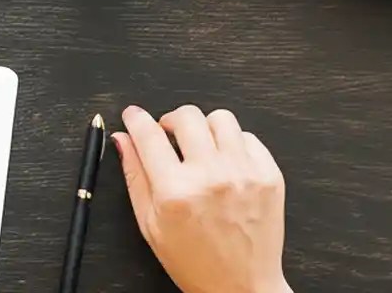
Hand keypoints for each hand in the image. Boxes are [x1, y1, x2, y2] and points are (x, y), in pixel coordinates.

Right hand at [112, 105, 289, 292]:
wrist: (242, 286)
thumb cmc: (194, 262)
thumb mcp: (149, 223)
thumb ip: (134, 176)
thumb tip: (123, 139)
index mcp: (175, 191)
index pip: (148, 135)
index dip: (136, 119)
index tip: (133, 115)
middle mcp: (210, 177)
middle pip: (186, 117)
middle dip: (170, 120)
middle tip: (167, 134)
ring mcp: (243, 174)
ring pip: (220, 119)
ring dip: (204, 127)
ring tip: (200, 147)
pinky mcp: (268, 177)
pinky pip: (249, 137)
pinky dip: (233, 143)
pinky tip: (225, 161)